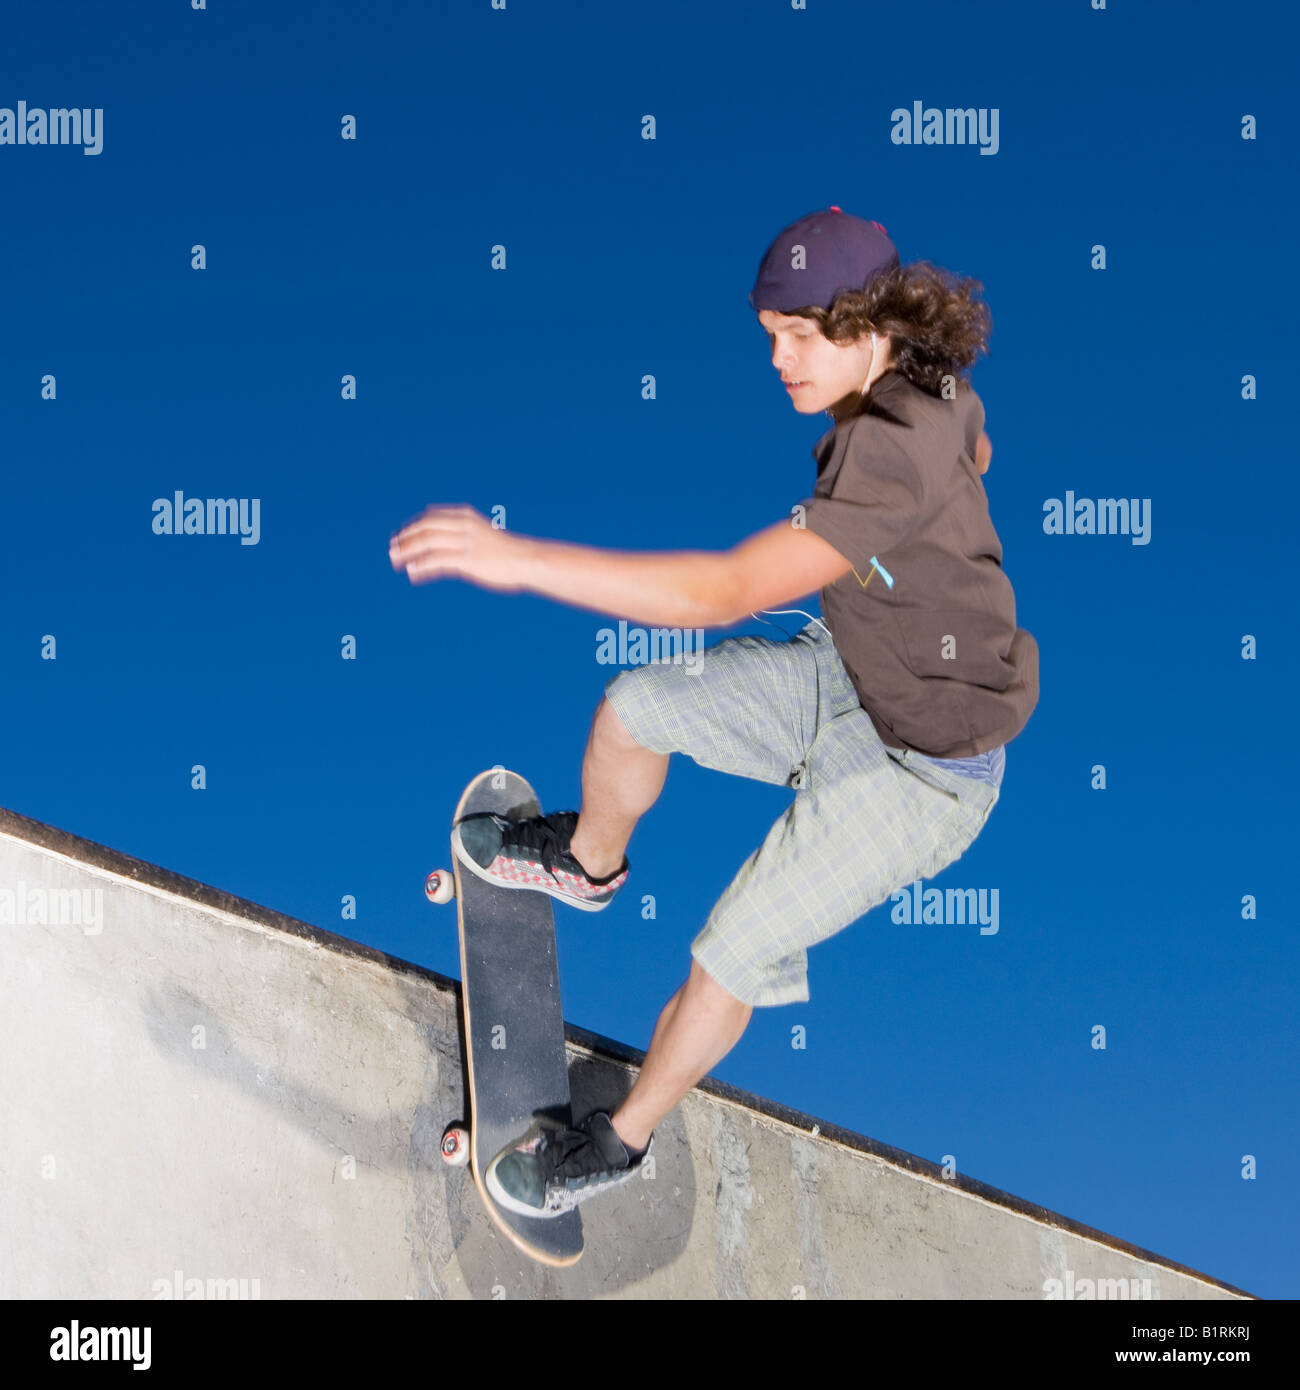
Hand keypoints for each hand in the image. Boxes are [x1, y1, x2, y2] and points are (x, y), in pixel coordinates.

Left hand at [389, 504, 528, 592]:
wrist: (527, 560)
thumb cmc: (506, 552)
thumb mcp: (483, 535)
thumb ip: (463, 535)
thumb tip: (446, 548)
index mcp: (466, 516)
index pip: (430, 517)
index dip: (413, 526)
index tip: (401, 536)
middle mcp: (463, 525)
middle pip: (424, 528)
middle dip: (406, 538)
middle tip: (392, 549)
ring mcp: (464, 542)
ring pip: (427, 543)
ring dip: (408, 552)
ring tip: (395, 561)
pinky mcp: (467, 559)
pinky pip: (437, 561)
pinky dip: (422, 566)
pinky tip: (412, 572)